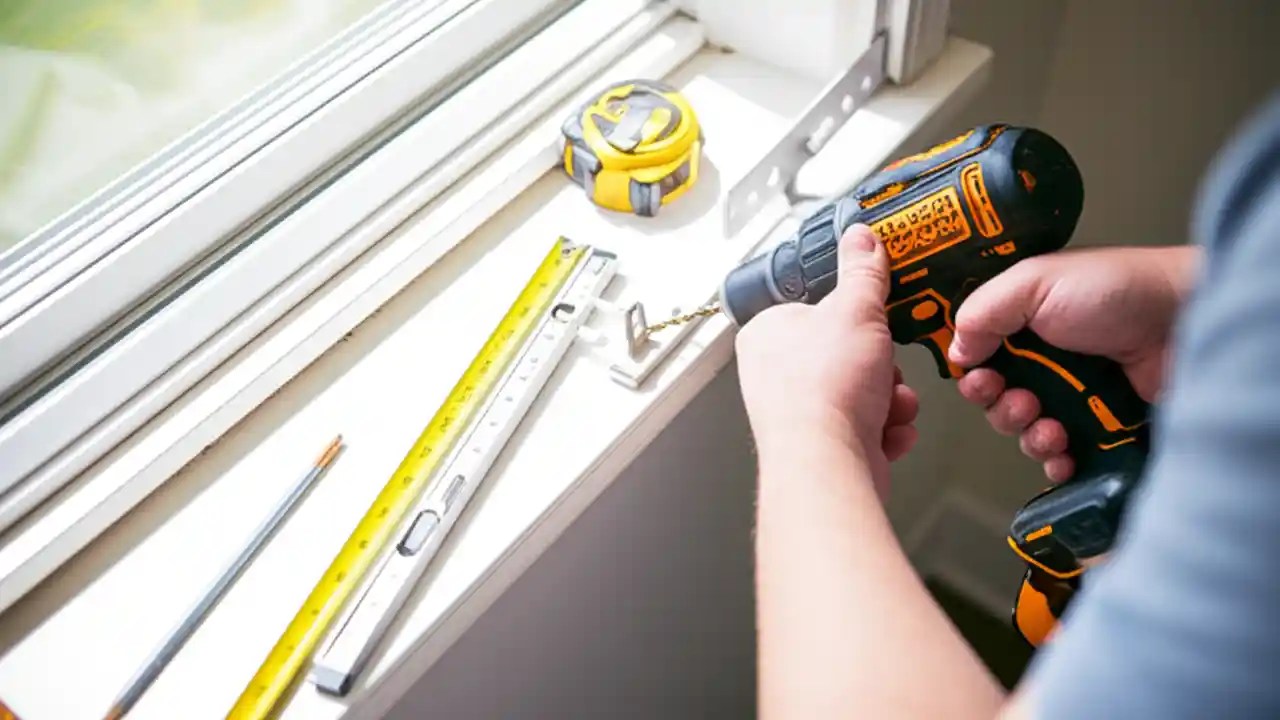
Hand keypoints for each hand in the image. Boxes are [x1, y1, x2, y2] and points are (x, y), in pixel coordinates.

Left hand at [735, 224, 918, 496]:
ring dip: (892, 397)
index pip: (815, 308)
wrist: (828, 463)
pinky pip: (869, 425)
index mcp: (768, 332)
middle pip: (849, 352)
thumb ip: (862, 271)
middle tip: (883, 366)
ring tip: (888, 405)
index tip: (874, 316)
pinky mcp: (822, 445)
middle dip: (882, 365)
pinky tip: (888, 431)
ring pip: (866, 390)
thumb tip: (861, 238)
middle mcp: (775, 374)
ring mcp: (798, 412)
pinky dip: (887, 428)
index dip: (852, 314)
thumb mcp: (855, 309)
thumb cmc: (825, 389)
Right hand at [948, 246, 1196, 481]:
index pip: (977, 356)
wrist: (1183, 320)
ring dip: (1027, 434)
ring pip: (1024, 430)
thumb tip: (956, 351)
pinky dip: (1056, 460)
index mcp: (1022, 322)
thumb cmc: (1118, 290)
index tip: (977, 377)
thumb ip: (984, 310)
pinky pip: (1062, 455)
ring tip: (1050, 426)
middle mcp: (1043, 358)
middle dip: (998, 406)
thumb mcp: (1035, 282)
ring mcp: (1071, 393)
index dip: (970, 372)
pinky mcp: (1098, 423)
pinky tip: (1063, 454)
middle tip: (1019, 400)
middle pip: (995, 399)